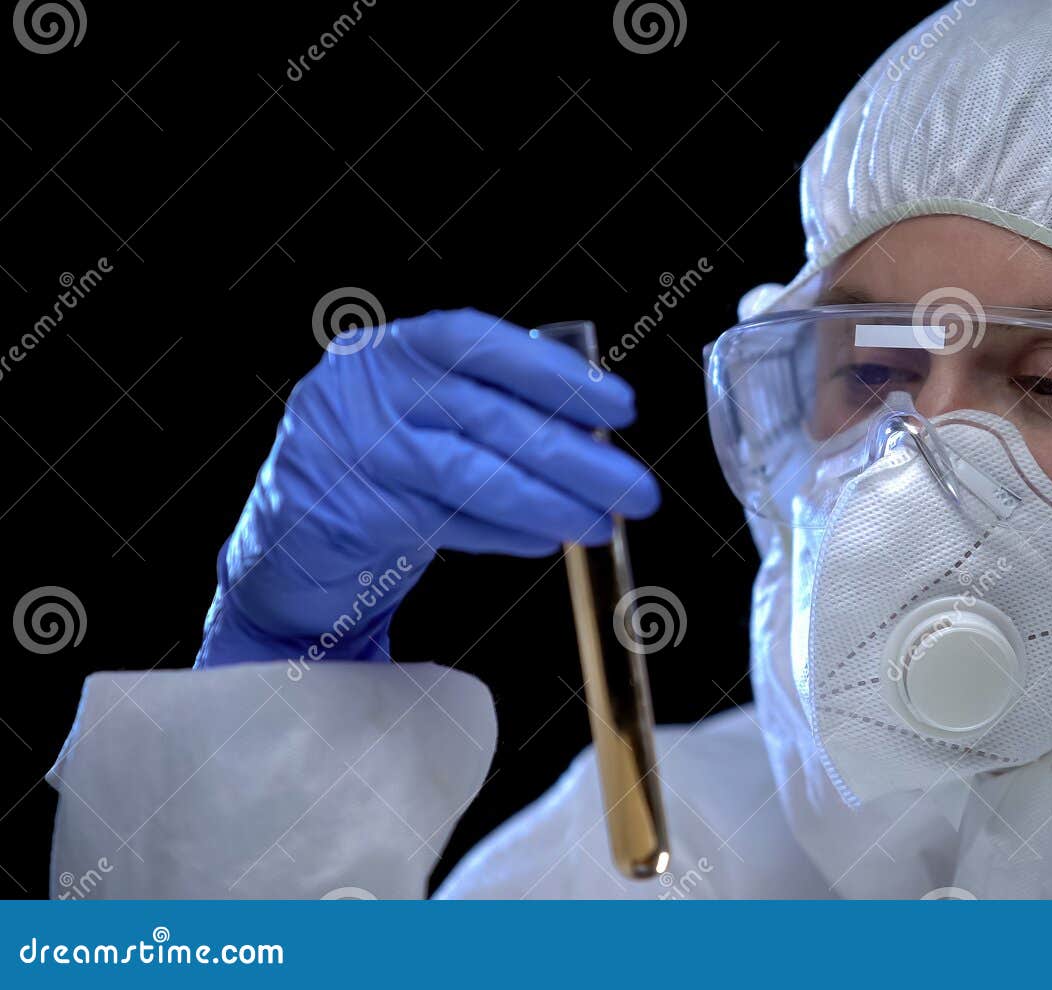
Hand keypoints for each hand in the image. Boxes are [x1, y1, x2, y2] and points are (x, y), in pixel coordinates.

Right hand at [196, 308, 657, 666]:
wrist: (292, 527)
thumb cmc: (385, 457)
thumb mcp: (428, 409)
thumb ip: (494, 405)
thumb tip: (594, 432)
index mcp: (395, 348)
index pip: (478, 343)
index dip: (554, 372)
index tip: (620, 406)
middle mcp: (368, 390)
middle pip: (488, 418)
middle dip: (576, 457)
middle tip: (638, 490)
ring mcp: (353, 451)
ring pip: (470, 476)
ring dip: (550, 504)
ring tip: (604, 523)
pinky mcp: (352, 513)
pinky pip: (447, 523)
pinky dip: (506, 533)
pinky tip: (549, 539)